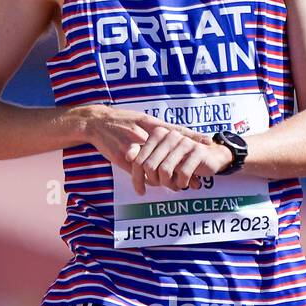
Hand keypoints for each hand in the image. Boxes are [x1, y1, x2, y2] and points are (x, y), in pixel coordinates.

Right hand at [81, 105, 222, 195]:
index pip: (175, 130)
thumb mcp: (141, 118)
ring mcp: (133, 146)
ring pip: (155, 166)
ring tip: (180, 187)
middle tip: (198, 179)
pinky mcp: (122, 157)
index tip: (209, 143)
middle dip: (184, 166)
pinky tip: (156, 186)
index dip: (193, 137)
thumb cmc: (121, 120)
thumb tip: (177, 136)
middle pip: (169, 152)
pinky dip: (148, 180)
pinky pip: (139, 172)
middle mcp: (143, 134)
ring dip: (168, 178)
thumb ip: (158, 128)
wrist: (95, 122)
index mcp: (150, 123)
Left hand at [127, 126, 232, 195]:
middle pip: (149, 167)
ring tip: (174, 186)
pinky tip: (185, 184)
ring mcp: (184, 143)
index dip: (137, 178)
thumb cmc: (182, 159)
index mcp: (158, 134)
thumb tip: (126, 156)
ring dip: (169, 184)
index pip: (139, 159)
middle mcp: (170, 136)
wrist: (212, 157)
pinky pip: (182, 174)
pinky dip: (182, 183)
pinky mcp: (198, 152)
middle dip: (154, 182)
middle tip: (161, 187)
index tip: (140, 191)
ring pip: (165, 172)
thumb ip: (144, 156)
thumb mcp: (162, 157)